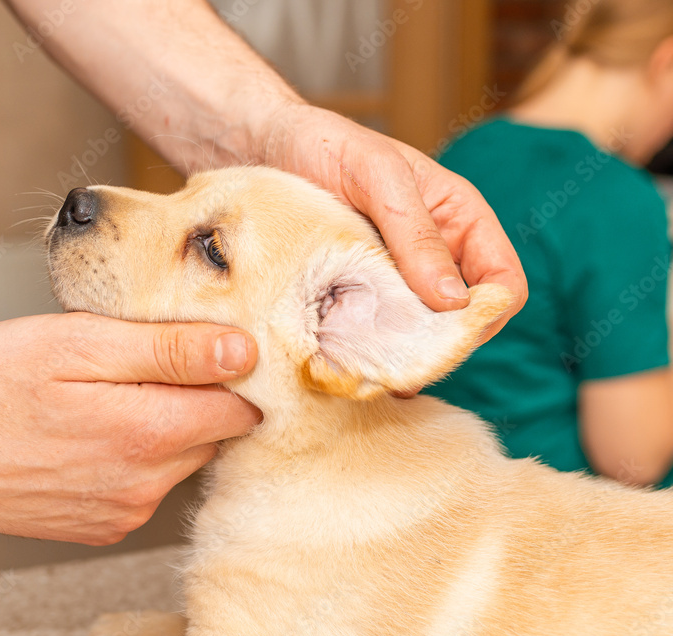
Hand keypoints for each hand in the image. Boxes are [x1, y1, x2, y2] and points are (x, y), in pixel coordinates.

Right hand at [0, 313, 260, 544]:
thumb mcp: (77, 344)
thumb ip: (167, 350)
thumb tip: (242, 353)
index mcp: (147, 435)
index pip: (240, 408)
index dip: (228, 370)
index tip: (198, 343)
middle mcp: (143, 487)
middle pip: (213, 435)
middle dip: (192, 396)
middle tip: (136, 362)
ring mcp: (121, 513)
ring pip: (179, 460)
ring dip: (160, 425)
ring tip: (102, 395)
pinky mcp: (99, 526)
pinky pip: (143, 486)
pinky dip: (131, 456)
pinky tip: (86, 430)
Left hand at [260, 102, 527, 342]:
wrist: (263, 146)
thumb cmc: (325, 144)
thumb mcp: (377, 175)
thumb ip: (415, 231)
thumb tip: (453, 300)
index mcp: (460, 220)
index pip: (504, 283)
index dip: (487, 314)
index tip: (446, 336)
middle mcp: (434, 255)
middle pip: (463, 321)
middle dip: (438, 344)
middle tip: (396, 358)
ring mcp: (395, 279)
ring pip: (417, 334)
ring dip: (398, 351)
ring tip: (364, 357)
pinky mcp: (355, 294)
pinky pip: (373, 333)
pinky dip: (364, 347)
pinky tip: (341, 353)